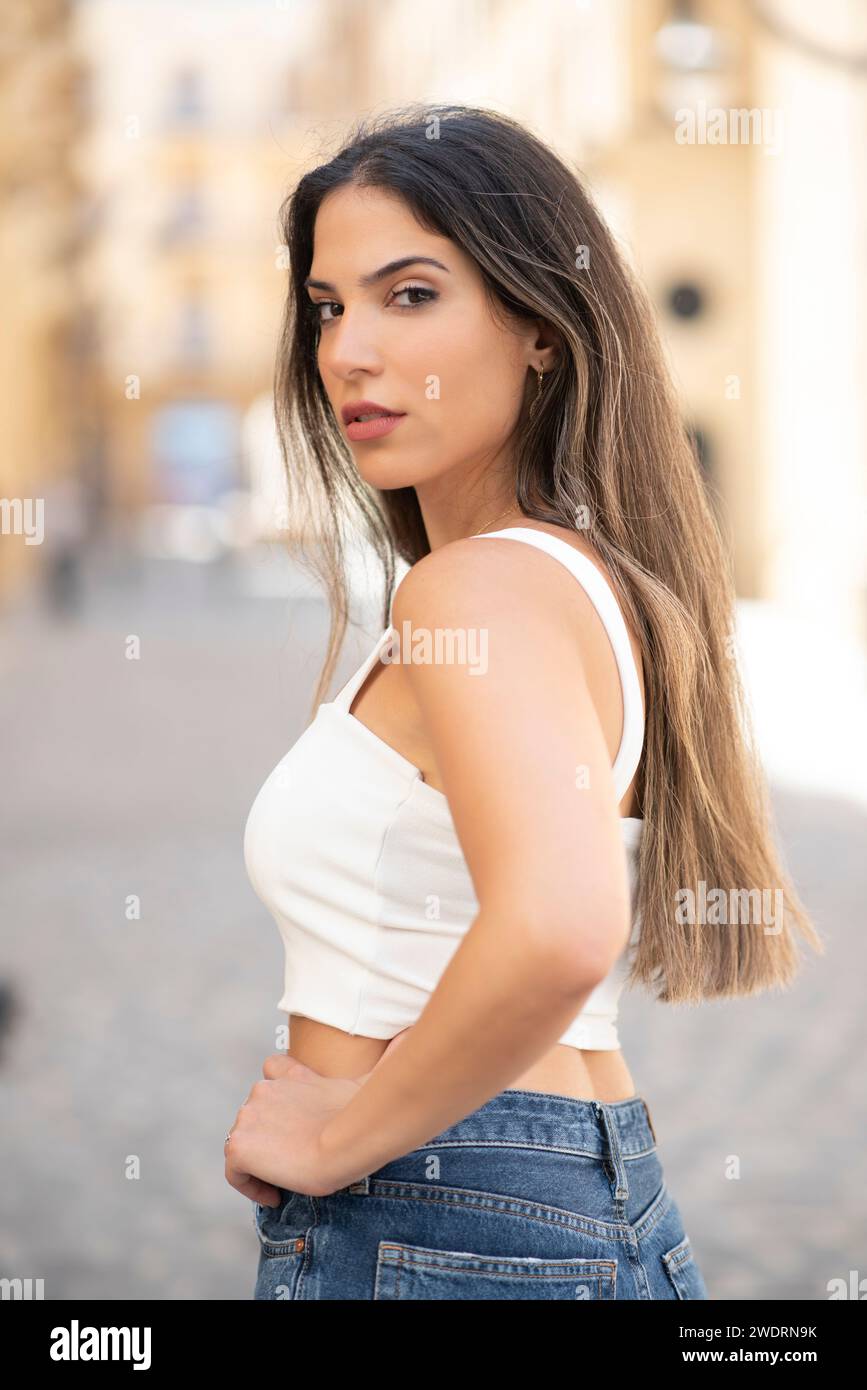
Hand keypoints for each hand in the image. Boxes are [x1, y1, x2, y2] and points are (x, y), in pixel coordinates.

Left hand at [225, 1028, 412, 1204]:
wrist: (349, 1140)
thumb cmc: (368, 1114)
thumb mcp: (375, 1079)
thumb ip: (387, 1055)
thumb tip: (408, 1034)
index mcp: (293, 1075)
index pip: (273, 1070)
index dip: (279, 1094)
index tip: (294, 1124)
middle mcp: (266, 1089)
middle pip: (256, 1115)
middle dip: (273, 1137)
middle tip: (299, 1162)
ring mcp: (248, 1116)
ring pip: (245, 1141)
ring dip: (263, 1159)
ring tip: (289, 1179)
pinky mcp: (240, 1146)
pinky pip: (235, 1172)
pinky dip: (250, 1185)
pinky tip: (275, 1196)